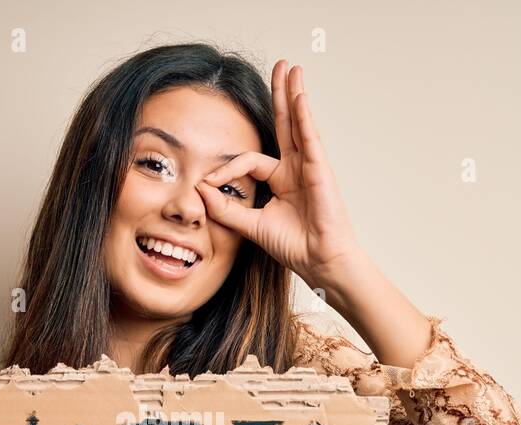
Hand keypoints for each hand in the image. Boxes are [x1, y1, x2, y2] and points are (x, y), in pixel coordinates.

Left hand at [195, 59, 362, 290]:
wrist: (319, 261)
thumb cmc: (293, 246)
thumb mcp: (250, 225)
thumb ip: (225, 208)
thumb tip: (200, 189)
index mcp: (281, 180)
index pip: (249, 161)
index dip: (226, 170)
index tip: (206, 183)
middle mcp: (296, 168)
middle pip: (284, 124)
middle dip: (279, 96)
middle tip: (279, 67)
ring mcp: (310, 166)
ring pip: (297, 123)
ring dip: (293, 94)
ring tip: (290, 68)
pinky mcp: (320, 169)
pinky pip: (309, 136)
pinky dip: (303, 115)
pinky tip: (298, 95)